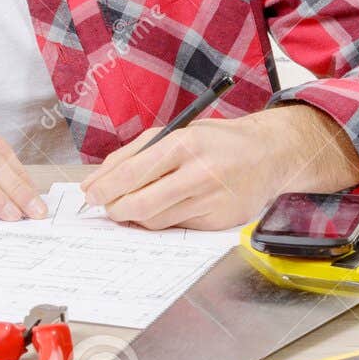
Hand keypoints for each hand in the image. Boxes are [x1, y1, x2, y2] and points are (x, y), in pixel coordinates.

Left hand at [79, 105, 358, 229]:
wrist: (269, 154)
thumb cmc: (215, 141)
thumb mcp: (175, 132)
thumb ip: (135, 152)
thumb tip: (98, 179)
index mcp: (183, 143)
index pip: (132, 172)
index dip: (105, 187)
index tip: (89, 194)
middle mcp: (198, 172)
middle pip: (141, 204)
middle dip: (115, 209)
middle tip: (105, 208)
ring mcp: (211, 200)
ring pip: (157, 221)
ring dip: (136, 218)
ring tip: (129, 208)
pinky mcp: (220, 221)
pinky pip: (177, 227)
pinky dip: (162, 221)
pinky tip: (160, 210)